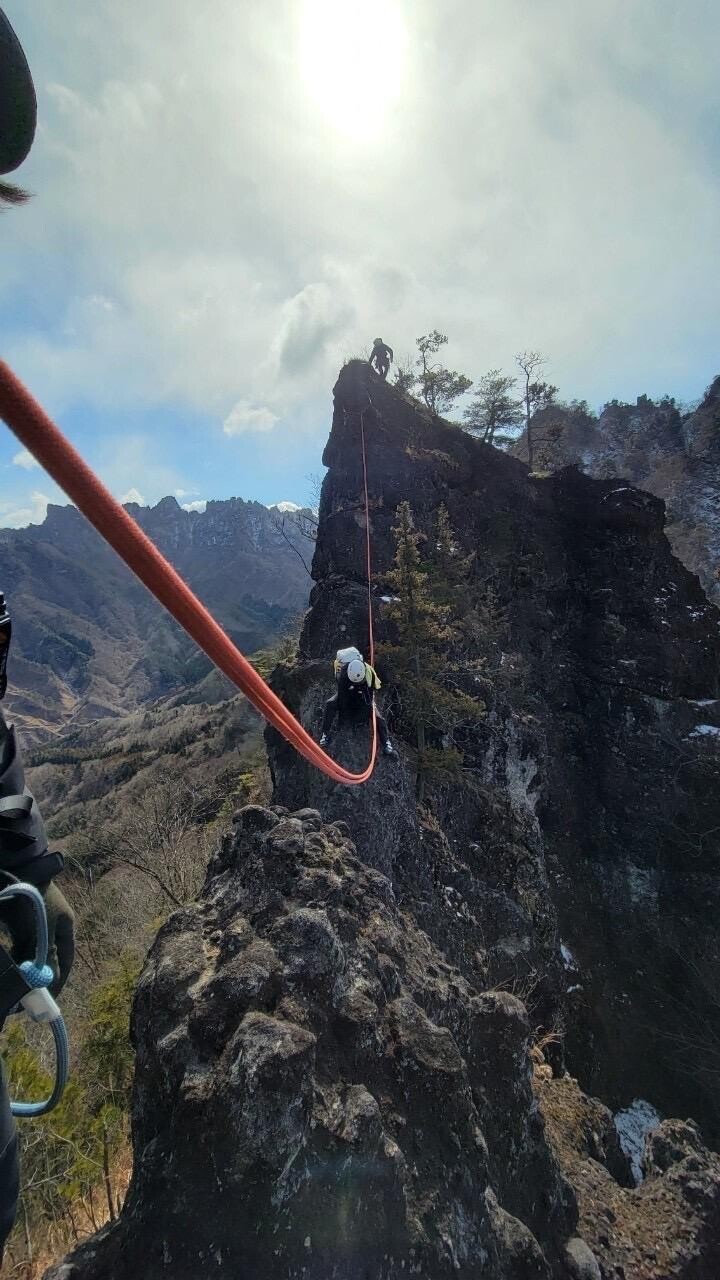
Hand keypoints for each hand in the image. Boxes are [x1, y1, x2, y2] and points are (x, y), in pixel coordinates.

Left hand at [6, 880, 74, 995]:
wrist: (16, 870)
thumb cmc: (34, 902)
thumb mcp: (42, 933)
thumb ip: (48, 958)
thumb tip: (51, 983)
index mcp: (66, 926)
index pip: (66, 960)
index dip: (58, 980)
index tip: (47, 999)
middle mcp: (52, 925)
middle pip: (47, 957)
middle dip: (37, 975)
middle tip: (26, 993)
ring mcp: (35, 921)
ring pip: (30, 951)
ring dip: (24, 965)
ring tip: (15, 979)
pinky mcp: (18, 918)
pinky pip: (19, 942)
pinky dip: (15, 954)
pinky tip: (9, 962)